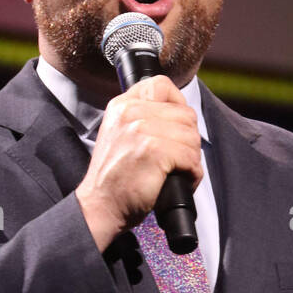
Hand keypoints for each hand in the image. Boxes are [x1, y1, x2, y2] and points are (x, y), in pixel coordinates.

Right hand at [76, 75, 202, 250]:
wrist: (100, 207)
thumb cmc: (113, 180)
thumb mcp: (118, 136)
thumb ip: (140, 119)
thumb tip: (178, 116)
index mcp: (122, 106)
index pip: (161, 85)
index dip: (178, 104)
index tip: (178, 126)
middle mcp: (130, 112)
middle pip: (184, 114)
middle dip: (189, 140)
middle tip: (180, 160)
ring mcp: (142, 130)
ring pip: (191, 137)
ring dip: (192, 159)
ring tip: (179, 173)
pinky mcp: (154, 151)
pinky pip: (190, 157)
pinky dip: (193, 174)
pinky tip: (182, 181)